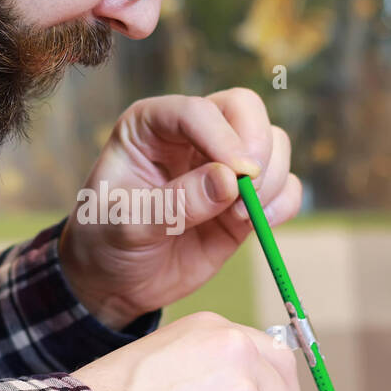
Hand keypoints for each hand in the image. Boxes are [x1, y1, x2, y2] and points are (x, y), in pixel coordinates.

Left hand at [59, 89, 301, 329]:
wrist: (115, 281)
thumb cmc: (106, 242)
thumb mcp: (127, 225)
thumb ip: (175, 203)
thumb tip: (229, 181)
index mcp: (151, 125)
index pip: (197, 112)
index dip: (222, 139)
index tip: (238, 176)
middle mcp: (191, 134)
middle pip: (245, 109)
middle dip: (257, 147)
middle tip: (249, 190)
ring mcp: (222, 164)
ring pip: (272, 143)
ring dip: (270, 179)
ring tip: (240, 217)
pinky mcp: (244, 198)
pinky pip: (283, 185)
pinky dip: (282, 202)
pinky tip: (259, 223)